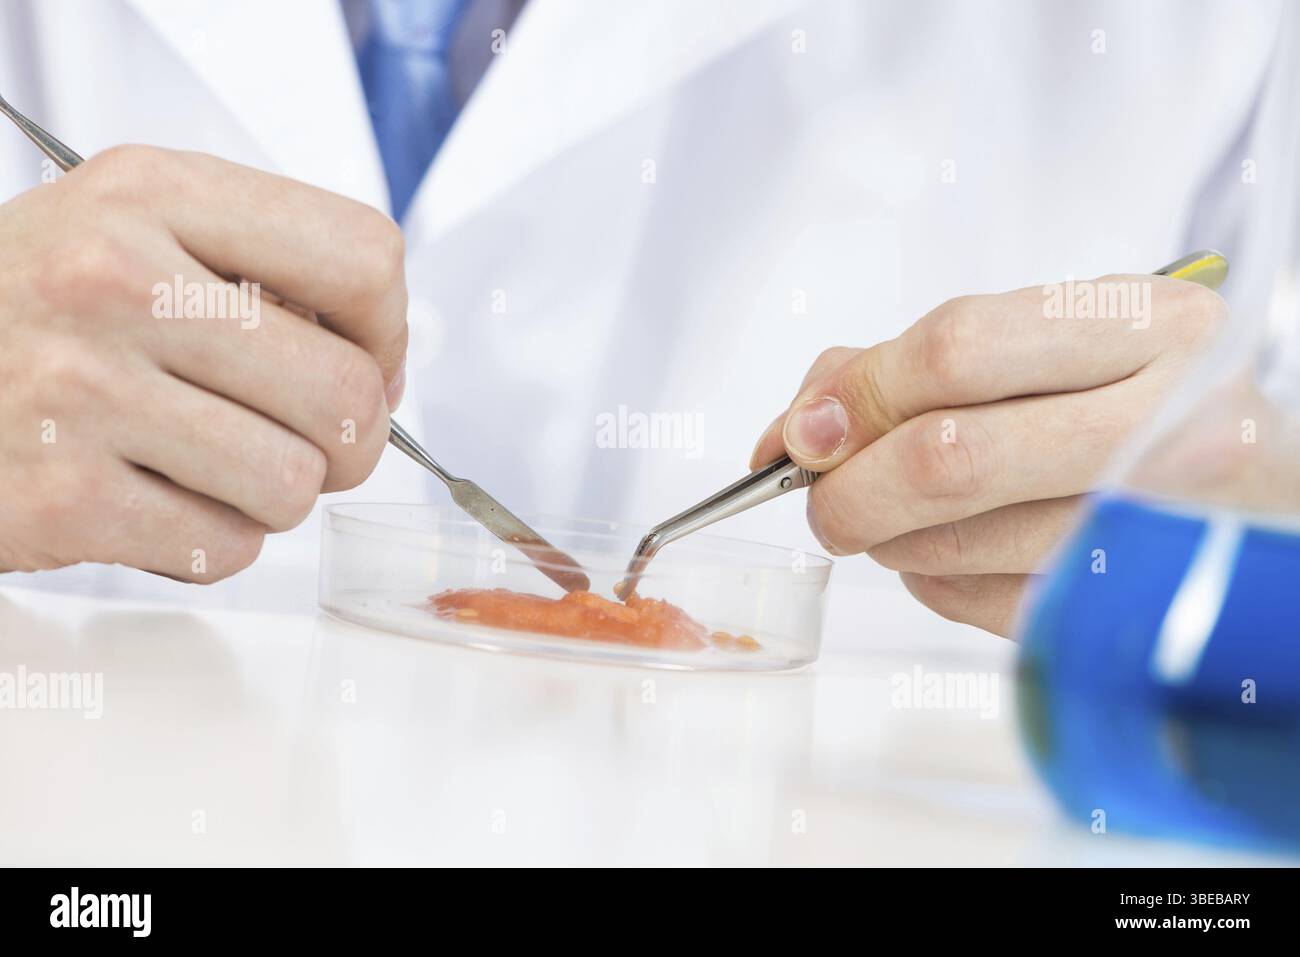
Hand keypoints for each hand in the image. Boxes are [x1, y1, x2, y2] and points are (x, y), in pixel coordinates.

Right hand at [0, 145, 407, 581]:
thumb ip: (265, 274)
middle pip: (348, 391)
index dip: (388, 329)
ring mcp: (81, 389)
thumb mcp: (136, 232)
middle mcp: (114, 278)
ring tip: (204, 463)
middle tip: (300, 436)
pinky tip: (150, 500)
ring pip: (295, 484)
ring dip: (270, 494)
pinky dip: (207, 541)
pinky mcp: (61, 497)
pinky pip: (225, 548)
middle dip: (346, 438)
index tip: (365, 355)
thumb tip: (387, 370)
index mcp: (153, 193)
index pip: (361, 256)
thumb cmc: (34, 311)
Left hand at [750, 276, 1225, 635]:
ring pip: (954, 547)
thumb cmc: (1130, 404)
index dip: (858, 397)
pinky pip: (981, 607)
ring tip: (898, 521)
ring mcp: (1163, 527)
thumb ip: (902, 367)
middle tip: (827, 504)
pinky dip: (936, 583)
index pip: (957, 349)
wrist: (1263, 494)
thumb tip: (796, 433)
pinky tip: (959, 555)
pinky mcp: (1135, 610)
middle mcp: (1174, 418)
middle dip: (852, 491)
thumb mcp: (1041, 344)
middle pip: (949, 458)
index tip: (806, 435)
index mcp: (1145, 323)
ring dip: (890, 542)